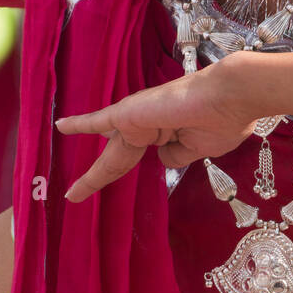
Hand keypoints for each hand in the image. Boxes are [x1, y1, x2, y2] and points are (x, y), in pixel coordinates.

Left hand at [54, 55, 258, 201]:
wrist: (232, 98)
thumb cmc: (223, 121)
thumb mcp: (200, 150)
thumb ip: (177, 155)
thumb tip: (161, 157)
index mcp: (165, 133)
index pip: (136, 155)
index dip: (123, 170)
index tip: (115, 182)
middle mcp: (148, 124)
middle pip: (116, 157)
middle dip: (97, 176)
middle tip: (75, 194)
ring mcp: (138, 117)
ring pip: (110, 151)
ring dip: (94, 174)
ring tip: (74, 194)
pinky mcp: (131, 112)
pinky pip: (100, 119)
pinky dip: (81, 123)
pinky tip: (60, 127)